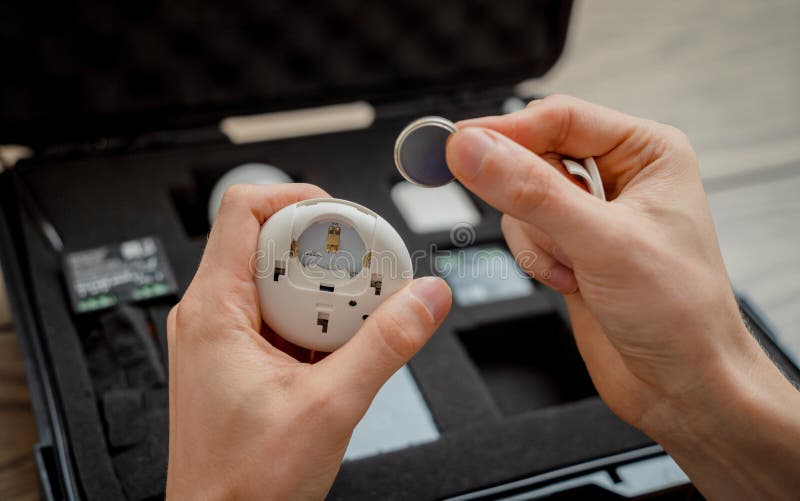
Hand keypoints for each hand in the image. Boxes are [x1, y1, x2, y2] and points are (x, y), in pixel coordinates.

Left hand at [165, 184, 450, 499]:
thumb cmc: (244, 482)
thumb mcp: (331, 408)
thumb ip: (386, 346)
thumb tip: (426, 298)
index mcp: (213, 310)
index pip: (245, 208)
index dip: (299, 198)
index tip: (344, 221)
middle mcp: (209, 315)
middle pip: (269, 241)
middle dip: (327, 252)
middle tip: (367, 270)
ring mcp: (221, 337)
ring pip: (277, 280)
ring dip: (325, 289)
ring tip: (360, 311)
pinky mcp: (236, 358)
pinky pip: (278, 314)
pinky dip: (315, 319)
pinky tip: (343, 345)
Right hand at [446, 95, 799, 499]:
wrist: (683, 385)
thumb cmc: (681, 313)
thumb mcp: (602, 243)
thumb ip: (532, 192)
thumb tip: (473, 150)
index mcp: (646, 152)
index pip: (560, 118)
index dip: (505, 130)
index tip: (457, 145)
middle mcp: (618, 177)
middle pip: (534, 155)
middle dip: (527, 198)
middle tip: (525, 220)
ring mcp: (591, 215)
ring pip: (521, 198)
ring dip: (536, 239)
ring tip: (572, 267)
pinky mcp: (570, 247)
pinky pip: (524, 233)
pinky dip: (535, 259)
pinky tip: (569, 281)